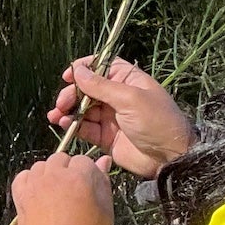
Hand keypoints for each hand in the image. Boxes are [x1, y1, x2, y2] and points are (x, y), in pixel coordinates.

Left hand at [13, 151, 113, 224]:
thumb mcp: (106, 211)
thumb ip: (103, 182)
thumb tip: (104, 161)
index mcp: (81, 175)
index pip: (84, 161)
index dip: (86, 175)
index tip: (87, 188)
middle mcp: (56, 175)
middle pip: (61, 159)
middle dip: (66, 172)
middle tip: (71, 194)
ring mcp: (36, 185)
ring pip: (41, 167)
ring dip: (48, 176)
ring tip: (55, 197)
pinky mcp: (21, 197)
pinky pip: (22, 178)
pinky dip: (29, 182)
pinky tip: (37, 196)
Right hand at [50, 56, 194, 178]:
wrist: (168, 157)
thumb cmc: (156, 121)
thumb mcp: (130, 99)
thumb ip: (101, 86)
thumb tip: (78, 70)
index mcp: (127, 80)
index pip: (102, 67)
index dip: (84, 68)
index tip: (68, 75)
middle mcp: (117, 97)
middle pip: (87, 89)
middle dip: (71, 94)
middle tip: (62, 103)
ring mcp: (110, 117)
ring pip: (83, 109)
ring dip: (67, 110)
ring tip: (56, 115)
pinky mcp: (105, 136)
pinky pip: (85, 128)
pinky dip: (73, 125)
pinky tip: (64, 124)